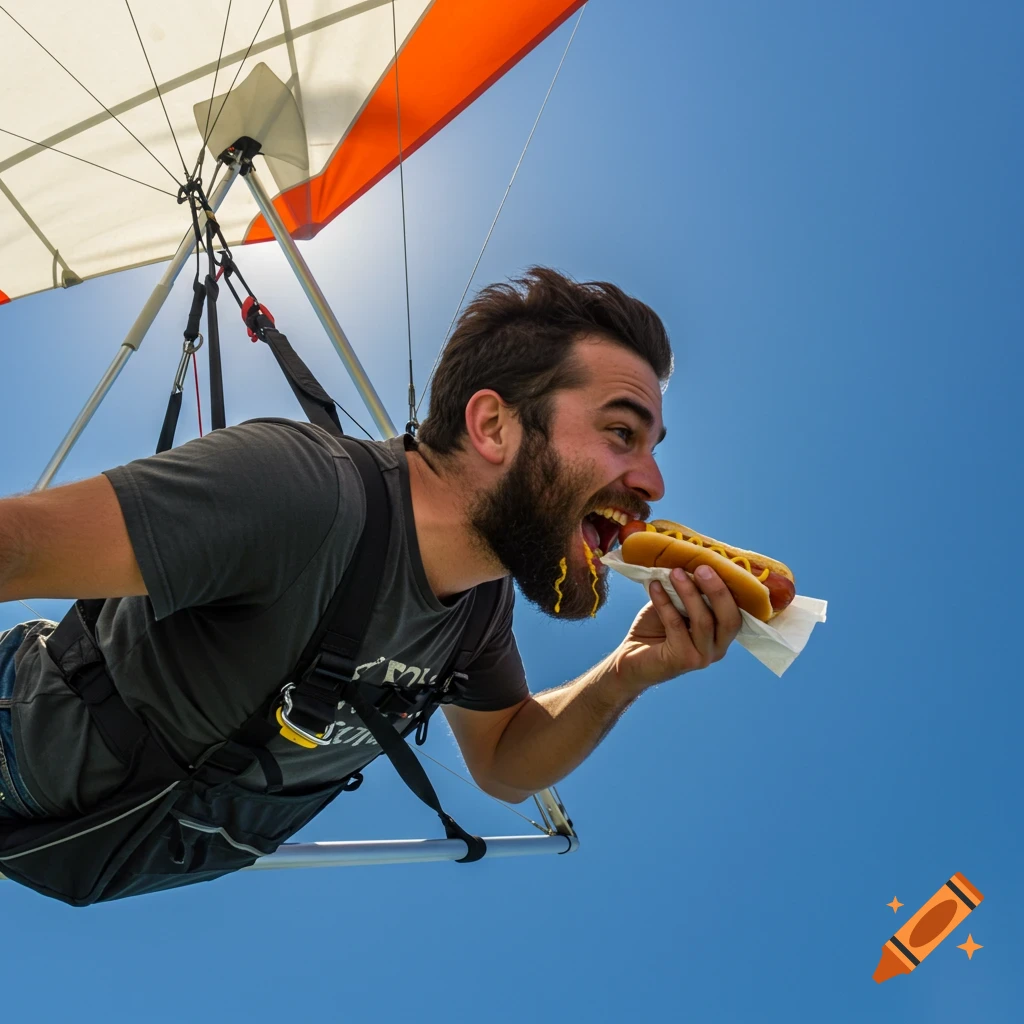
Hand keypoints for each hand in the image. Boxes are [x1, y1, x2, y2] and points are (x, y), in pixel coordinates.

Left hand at [613, 566, 741, 689]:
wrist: (632, 658)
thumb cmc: (657, 629)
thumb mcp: (677, 605)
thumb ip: (689, 591)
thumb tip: (690, 561)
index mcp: (722, 633)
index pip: (737, 611)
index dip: (731, 587)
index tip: (717, 562)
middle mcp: (718, 647)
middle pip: (729, 619)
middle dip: (718, 590)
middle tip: (703, 568)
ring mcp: (703, 657)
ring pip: (703, 621)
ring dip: (689, 592)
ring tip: (675, 572)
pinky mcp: (683, 660)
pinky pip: (676, 625)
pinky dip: (665, 602)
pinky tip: (655, 586)